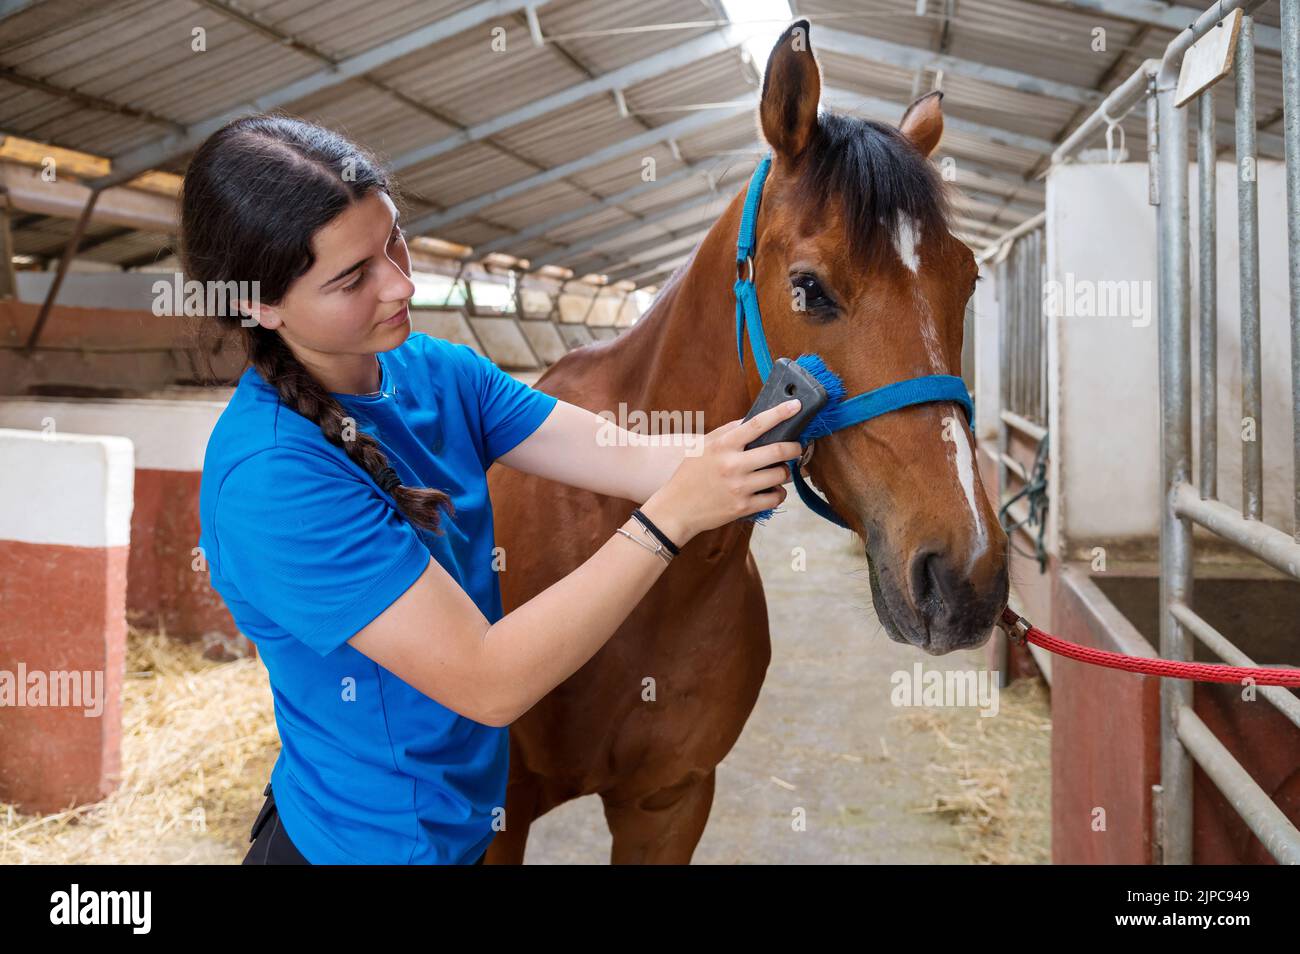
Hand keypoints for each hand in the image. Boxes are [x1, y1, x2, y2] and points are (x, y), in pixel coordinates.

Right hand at [640, 399, 804, 543]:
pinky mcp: (743, 507)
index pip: (757, 424)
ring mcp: (739, 488)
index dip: (780, 413)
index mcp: (723, 445)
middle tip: (796, 447)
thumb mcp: (703, 447)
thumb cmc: (689, 475)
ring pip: (780, 475)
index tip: (796, 405)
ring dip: (785, 472)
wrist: (676, 509)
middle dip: (794, 448)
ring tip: (779, 471)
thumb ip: (727, 431)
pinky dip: (778, 493)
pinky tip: (772, 490)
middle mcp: (733, 465)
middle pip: (777, 451)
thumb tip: (752, 420)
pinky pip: (775, 498)